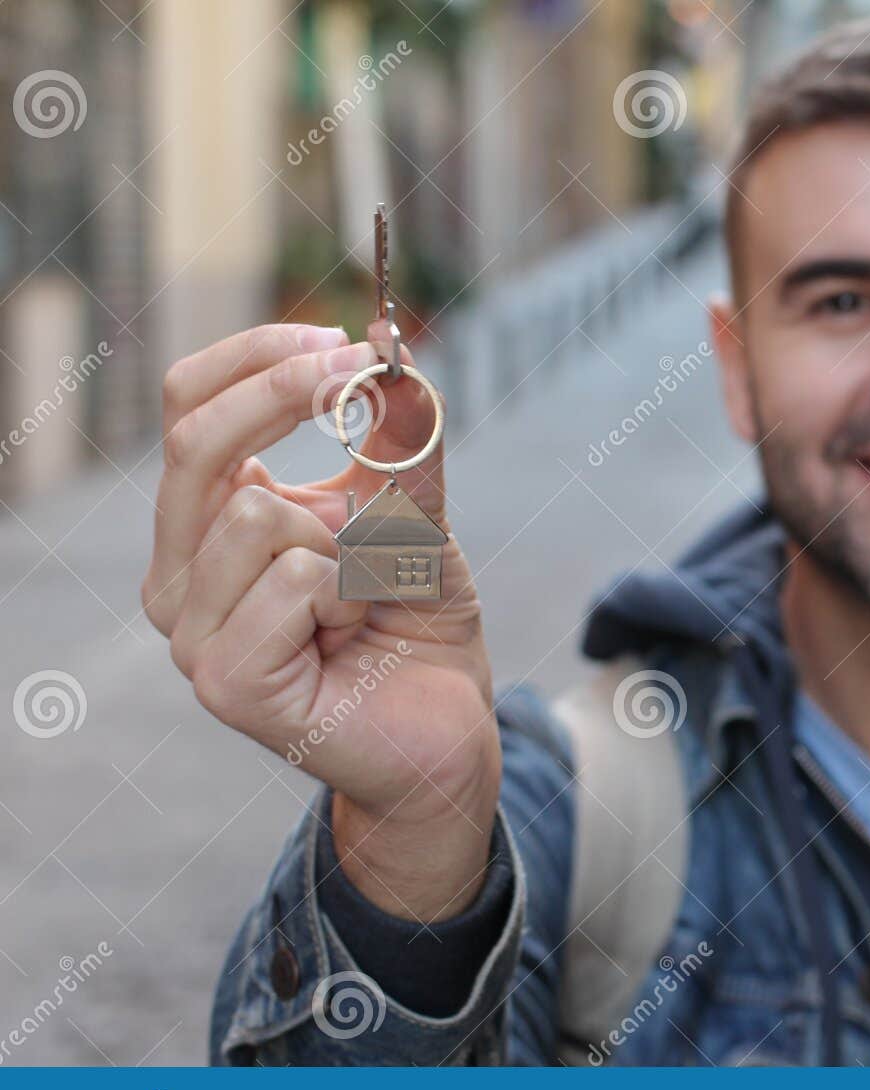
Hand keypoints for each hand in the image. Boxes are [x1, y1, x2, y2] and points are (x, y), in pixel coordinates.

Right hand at [142, 321, 499, 921]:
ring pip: (258, 517)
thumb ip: (397, 436)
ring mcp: (191, 630)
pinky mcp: (224, 680)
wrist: (446, 726)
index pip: (187, 403)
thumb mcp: (413, 509)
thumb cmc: (416, 619)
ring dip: (349, 542)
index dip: (257, 355)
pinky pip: (294, 581)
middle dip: (286, 394)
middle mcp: (180, 571)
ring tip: (367, 592)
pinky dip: (353, 592)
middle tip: (357, 378)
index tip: (342, 340)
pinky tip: (357, 632)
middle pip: (196, 442)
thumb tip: (389, 346)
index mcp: (207, 520)